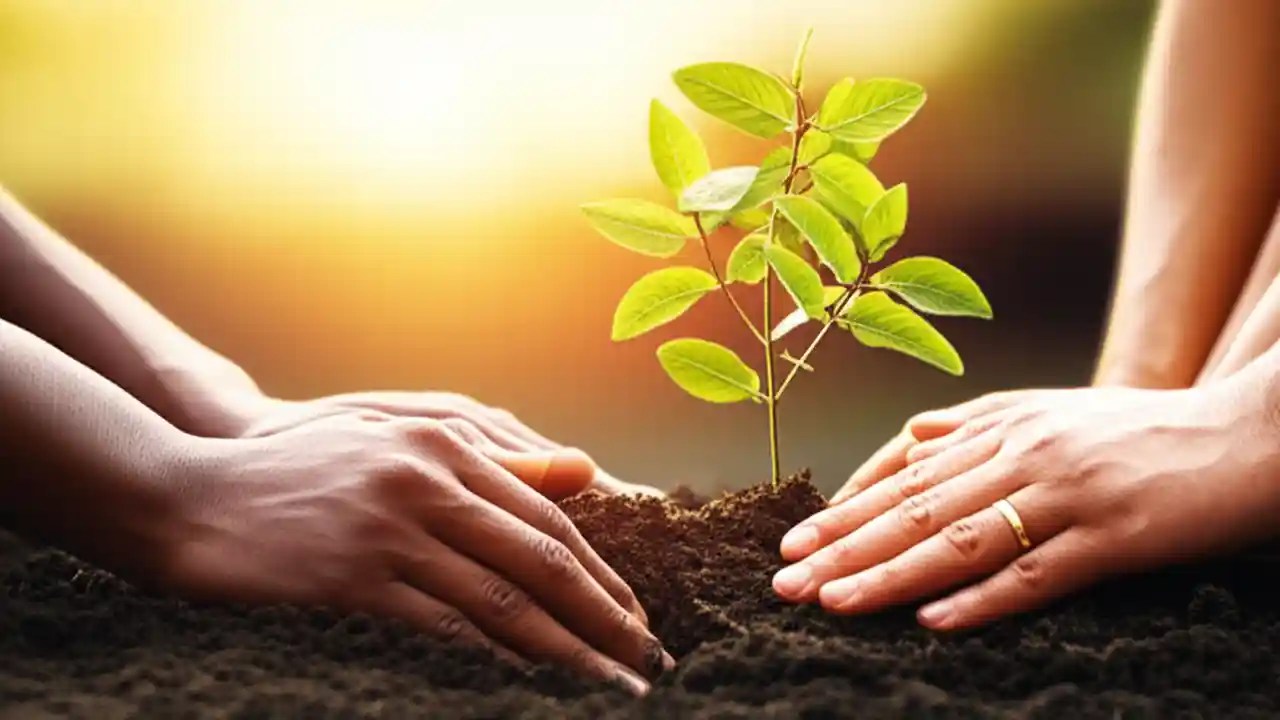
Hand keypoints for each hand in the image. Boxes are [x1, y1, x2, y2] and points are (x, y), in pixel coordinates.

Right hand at [160, 412, 668, 692]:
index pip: (546, 516)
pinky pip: (440, 624)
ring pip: (501, 597)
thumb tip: (586, 472)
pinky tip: (525, 682)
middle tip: (645, 659)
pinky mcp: (352, 574)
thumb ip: (491, 460)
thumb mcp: (396, 442)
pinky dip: (490, 656)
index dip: (598, 571)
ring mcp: (390, 527)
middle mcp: (428, 478)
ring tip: (605, 683)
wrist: (195, 493)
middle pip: (540, 555)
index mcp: (445, 442)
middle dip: (602, 614)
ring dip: (564, 648)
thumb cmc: (303, 470)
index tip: (633, 617)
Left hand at [773, 384, 1279, 629]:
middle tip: (786, 581)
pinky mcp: (1115, 534)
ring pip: (960, 538)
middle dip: (843, 547)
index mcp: (1002, 423)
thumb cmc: (1137, 430)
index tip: (792, 540)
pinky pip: (1038, 573)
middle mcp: (1023, 452)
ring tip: (834, 602)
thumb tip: (910, 444)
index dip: (844, 509)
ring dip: (890, 574)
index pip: (905, 472)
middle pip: (916, 507)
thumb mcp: (1048, 412)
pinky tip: (934, 622)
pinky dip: (984, 599)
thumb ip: (976, 428)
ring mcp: (1067, 492)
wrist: (1244, 435)